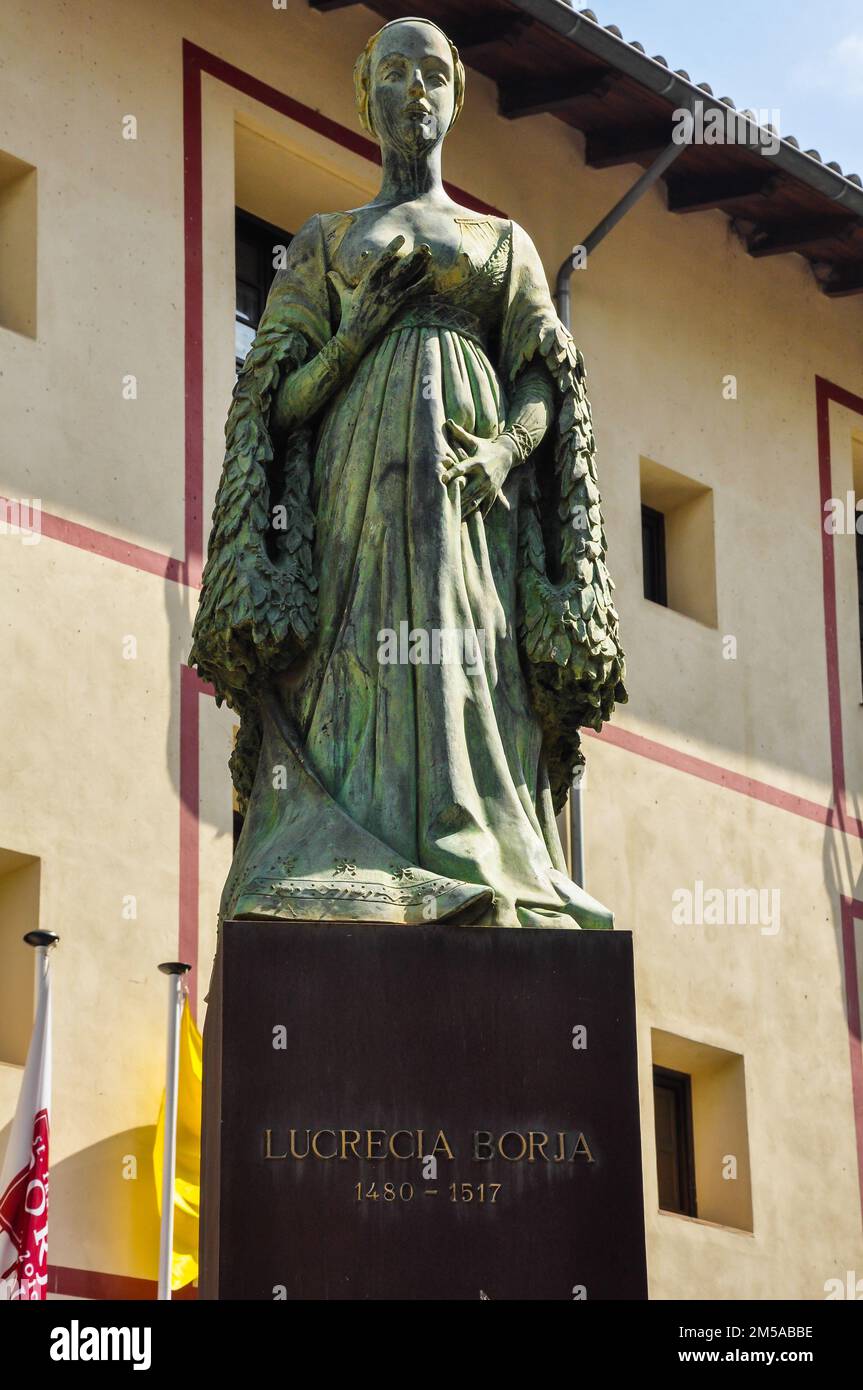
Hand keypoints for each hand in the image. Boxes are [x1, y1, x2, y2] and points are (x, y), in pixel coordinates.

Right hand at [327, 236, 432, 358]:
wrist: (353, 334)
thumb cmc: (349, 314)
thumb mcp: (344, 295)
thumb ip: (338, 282)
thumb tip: (329, 273)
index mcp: (368, 280)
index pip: (382, 260)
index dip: (392, 248)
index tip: (401, 238)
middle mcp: (380, 286)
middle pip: (399, 267)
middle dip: (413, 256)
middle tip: (424, 245)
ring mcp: (388, 296)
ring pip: (406, 278)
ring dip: (419, 266)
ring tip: (429, 255)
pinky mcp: (393, 306)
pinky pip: (410, 293)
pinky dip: (421, 285)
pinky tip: (431, 277)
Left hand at [440, 421, 515, 519]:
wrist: (508, 454)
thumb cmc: (485, 447)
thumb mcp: (474, 441)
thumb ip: (460, 433)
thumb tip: (447, 421)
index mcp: (476, 462)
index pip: (461, 468)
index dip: (451, 474)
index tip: (440, 479)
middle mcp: (483, 476)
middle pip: (467, 490)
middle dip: (456, 498)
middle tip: (442, 507)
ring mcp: (489, 486)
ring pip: (474, 502)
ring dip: (463, 511)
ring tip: (452, 519)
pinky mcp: (494, 493)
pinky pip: (485, 507)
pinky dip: (477, 515)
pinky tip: (467, 524)